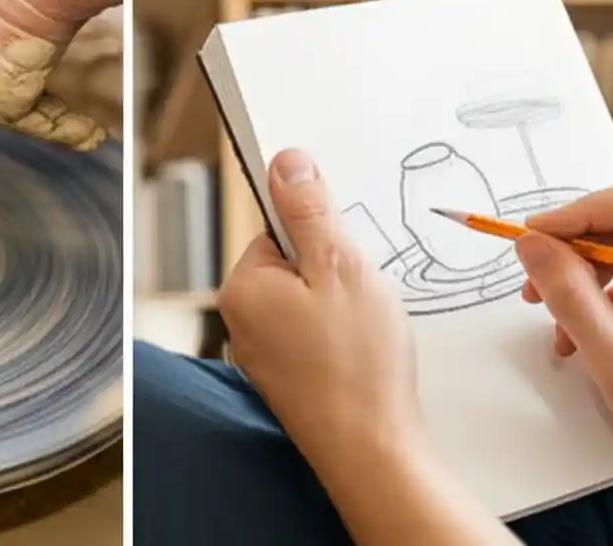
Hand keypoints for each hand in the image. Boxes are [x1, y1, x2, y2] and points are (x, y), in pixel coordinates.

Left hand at [219, 150, 518, 545]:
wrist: (372, 452)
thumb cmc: (357, 364)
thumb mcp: (341, 266)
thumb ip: (310, 211)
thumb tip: (286, 161)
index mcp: (243, 287)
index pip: (275, 229)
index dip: (319, 235)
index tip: (345, 252)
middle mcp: (241, 322)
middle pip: (292, 265)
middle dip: (333, 272)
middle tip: (362, 296)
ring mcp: (262, 356)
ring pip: (307, 303)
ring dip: (341, 306)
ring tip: (366, 330)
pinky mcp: (288, 382)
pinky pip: (314, 338)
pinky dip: (341, 339)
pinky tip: (363, 355)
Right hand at [517, 176, 612, 485]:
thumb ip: (571, 299)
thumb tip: (530, 246)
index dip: (576, 214)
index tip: (531, 239)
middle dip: (568, 251)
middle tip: (532, 289)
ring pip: (611, 247)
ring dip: (574, 278)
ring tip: (554, 320)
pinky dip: (589, 297)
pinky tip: (576, 333)